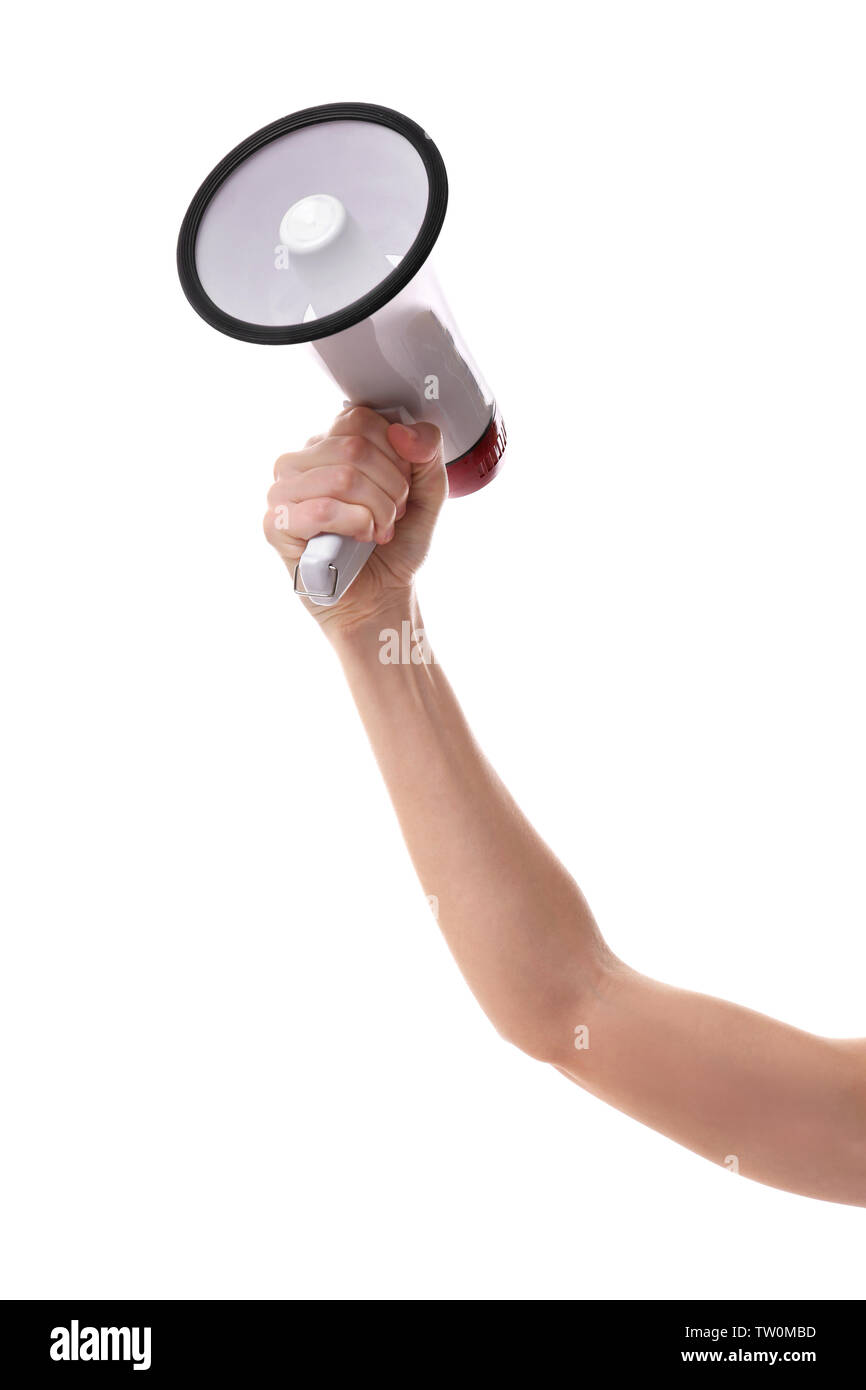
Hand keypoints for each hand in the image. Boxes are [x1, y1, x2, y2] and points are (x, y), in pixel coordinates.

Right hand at [264, 405, 445, 637]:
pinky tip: (360, 539)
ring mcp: (282, 492)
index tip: (402, 486)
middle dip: (391, 487)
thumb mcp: (428, 492)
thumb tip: (403, 432)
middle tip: (394, 514)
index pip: (361, 419)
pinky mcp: (275, 525)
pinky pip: (322, 510)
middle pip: (354, 447)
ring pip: (342, 477)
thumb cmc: (395, 545)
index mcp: (328, 443)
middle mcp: (299, 461)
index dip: (396, 455)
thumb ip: (427, 453)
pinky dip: (356, 525)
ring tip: (379, 530)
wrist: (382, 596)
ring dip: (378, 510)